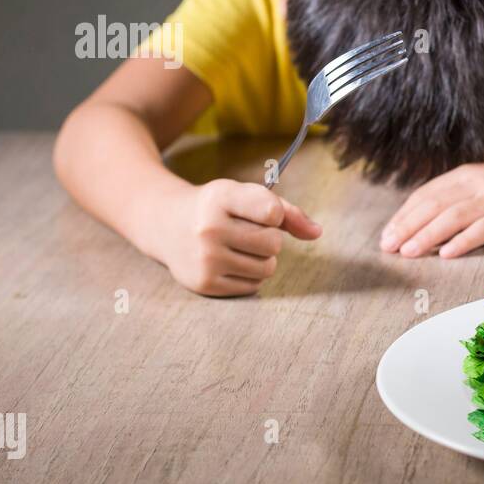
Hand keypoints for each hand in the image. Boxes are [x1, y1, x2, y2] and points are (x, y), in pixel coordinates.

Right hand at [155, 179, 321, 295]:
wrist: (165, 225)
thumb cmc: (217, 208)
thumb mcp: (245, 196)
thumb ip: (286, 212)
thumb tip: (317, 233)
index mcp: (220, 197)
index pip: (272, 212)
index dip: (276, 215)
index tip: (263, 213)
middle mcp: (209, 228)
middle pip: (273, 244)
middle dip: (269, 239)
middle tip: (247, 232)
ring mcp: (205, 259)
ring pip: (267, 269)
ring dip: (261, 260)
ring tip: (238, 247)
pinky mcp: (205, 284)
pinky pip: (253, 287)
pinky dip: (249, 276)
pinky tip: (230, 262)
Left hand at [380, 162, 483, 258]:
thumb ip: (461, 197)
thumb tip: (429, 220)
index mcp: (467, 175)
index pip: (426, 195)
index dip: (404, 216)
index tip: (387, 235)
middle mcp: (478, 183)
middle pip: (434, 206)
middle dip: (408, 227)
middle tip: (388, 248)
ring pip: (454, 217)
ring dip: (428, 235)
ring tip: (409, 253)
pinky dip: (463, 241)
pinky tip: (447, 254)